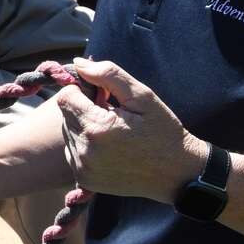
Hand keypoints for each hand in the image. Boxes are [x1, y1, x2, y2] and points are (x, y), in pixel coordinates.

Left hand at [57, 58, 205, 202]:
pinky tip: (109, 147)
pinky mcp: (84, 179)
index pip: (65, 97)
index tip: (104, 97)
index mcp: (97, 128)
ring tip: (112, 132)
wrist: (178, 174)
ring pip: (67, 132)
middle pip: (65, 115)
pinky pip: (72, 151)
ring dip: (83, 126)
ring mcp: (82, 168)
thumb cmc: (163, 131)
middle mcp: (84, 151)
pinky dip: (85, 145)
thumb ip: (108, 75)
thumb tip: (77, 64)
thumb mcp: (143, 97)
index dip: (82, 91)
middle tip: (112, 114)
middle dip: (83, 108)